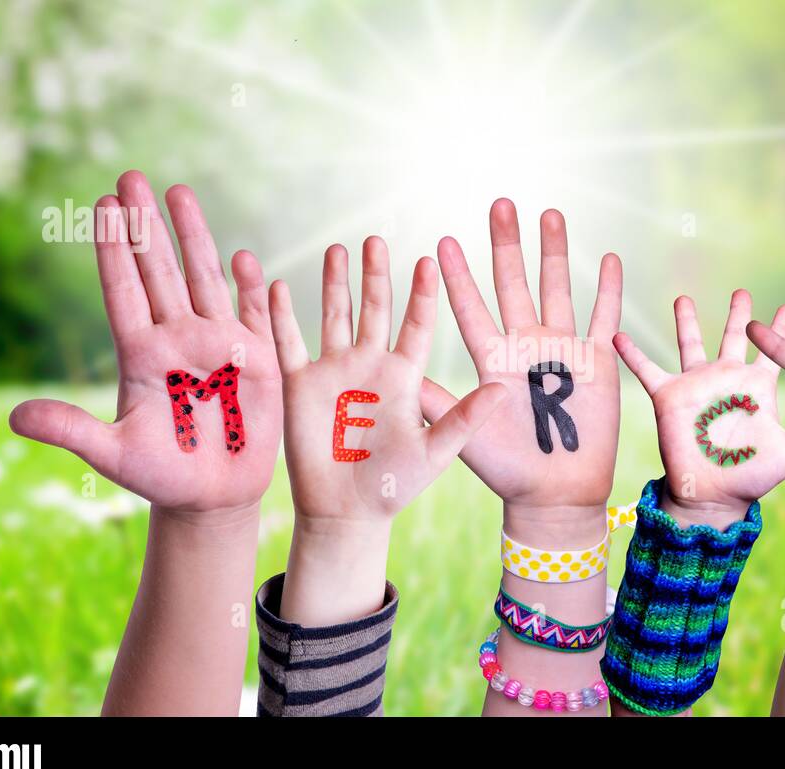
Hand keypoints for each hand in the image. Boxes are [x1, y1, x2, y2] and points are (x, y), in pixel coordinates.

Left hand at [9, 170, 281, 514]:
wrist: (211, 497)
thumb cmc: (160, 476)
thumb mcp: (112, 456)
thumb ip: (71, 431)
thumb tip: (16, 417)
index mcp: (141, 354)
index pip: (123, 290)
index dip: (112, 249)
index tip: (101, 205)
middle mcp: (178, 339)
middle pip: (159, 271)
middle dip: (145, 224)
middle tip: (130, 177)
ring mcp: (218, 346)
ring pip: (202, 279)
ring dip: (192, 236)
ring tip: (177, 191)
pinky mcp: (258, 362)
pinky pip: (252, 315)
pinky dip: (249, 288)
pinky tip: (242, 257)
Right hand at [269, 237, 506, 522]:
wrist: (347, 512)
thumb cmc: (396, 487)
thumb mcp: (437, 452)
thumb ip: (465, 419)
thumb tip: (505, 392)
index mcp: (404, 376)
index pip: (416, 325)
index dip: (421, 294)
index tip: (429, 260)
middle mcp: (370, 366)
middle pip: (374, 309)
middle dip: (376, 275)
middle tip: (377, 240)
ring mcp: (335, 372)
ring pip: (335, 315)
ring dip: (335, 283)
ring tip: (339, 249)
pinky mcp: (302, 385)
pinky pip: (290, 342)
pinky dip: (282, 315)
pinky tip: (278, 285)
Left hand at [421, 199, 622, 520]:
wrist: (554, 495)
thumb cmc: (506, 470)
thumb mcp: (462, 437)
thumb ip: (437, 404)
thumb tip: (397, 378)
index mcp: (491, 359)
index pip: (470, 308)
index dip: (457, 277)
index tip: (442, 242)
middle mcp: (524, 346)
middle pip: (514, 284)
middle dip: (507, 245)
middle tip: (499, 203)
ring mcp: (560, 350)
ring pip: (557, 289)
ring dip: (554, 252)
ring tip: (548, 213)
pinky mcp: (596, 362)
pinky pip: (603, 318)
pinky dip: (608, 290)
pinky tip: (609, 258)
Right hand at [615, 291, 784, 518]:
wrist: (713, 496)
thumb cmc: (753, 476)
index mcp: (756, 388)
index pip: (771, 350)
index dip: (778, 328)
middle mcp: (726, 380)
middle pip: (731, 337)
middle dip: (736, 314)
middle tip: (741, 291)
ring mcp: (697, 386)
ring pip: (690, 343)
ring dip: (687, 321)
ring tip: (682, 298)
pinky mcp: (669, 397)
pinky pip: (648, 370)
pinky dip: (634, 353)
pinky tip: (618, 335)